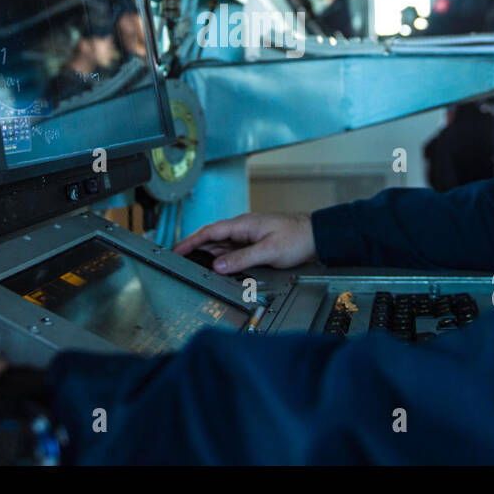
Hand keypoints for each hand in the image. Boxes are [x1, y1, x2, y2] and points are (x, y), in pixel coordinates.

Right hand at [174, 212, 316, 272]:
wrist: (316, 236)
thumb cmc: (297, 238)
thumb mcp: (269, 251)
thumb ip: (242, 258)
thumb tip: (218, 266)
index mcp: (243, 225)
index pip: (209, 232)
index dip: (190, 241)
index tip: (176, 250)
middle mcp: (243, 229)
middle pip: (212, 239)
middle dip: (194, 249)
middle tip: (178, 261)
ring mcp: (248, 236)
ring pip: (222, 247)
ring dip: (207, 256)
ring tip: (192, 266)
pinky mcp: (255, 244)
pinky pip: (233, 252)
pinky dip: (222, 260)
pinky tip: (218, 268)